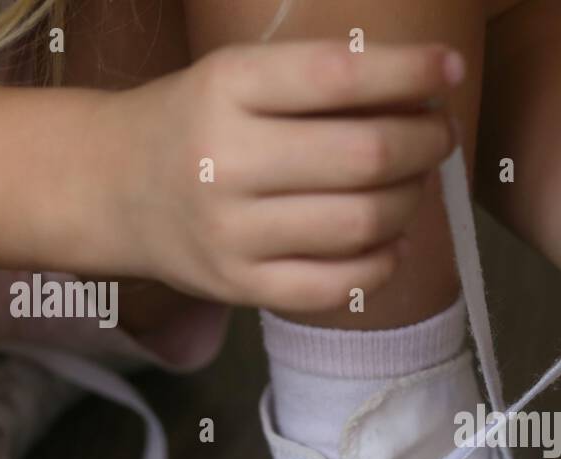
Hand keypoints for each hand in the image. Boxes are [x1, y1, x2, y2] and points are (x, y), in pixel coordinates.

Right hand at [101, 41, 463, 312]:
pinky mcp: (239, 286)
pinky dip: (383, 262)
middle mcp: (224, 159)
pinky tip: (391, 239)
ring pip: (362, 222)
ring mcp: (231, 232)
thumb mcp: (238, 77)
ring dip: (410, 200)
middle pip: (364, 155)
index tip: (449, 69)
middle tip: (438, 135)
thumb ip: (319, 82)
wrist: (111, 188)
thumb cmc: (198, 124)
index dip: (409, 71)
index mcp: (225, 87)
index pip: (337, 76)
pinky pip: (339, 284)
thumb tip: (425, 92)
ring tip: (413, 184)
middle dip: (425, 142)